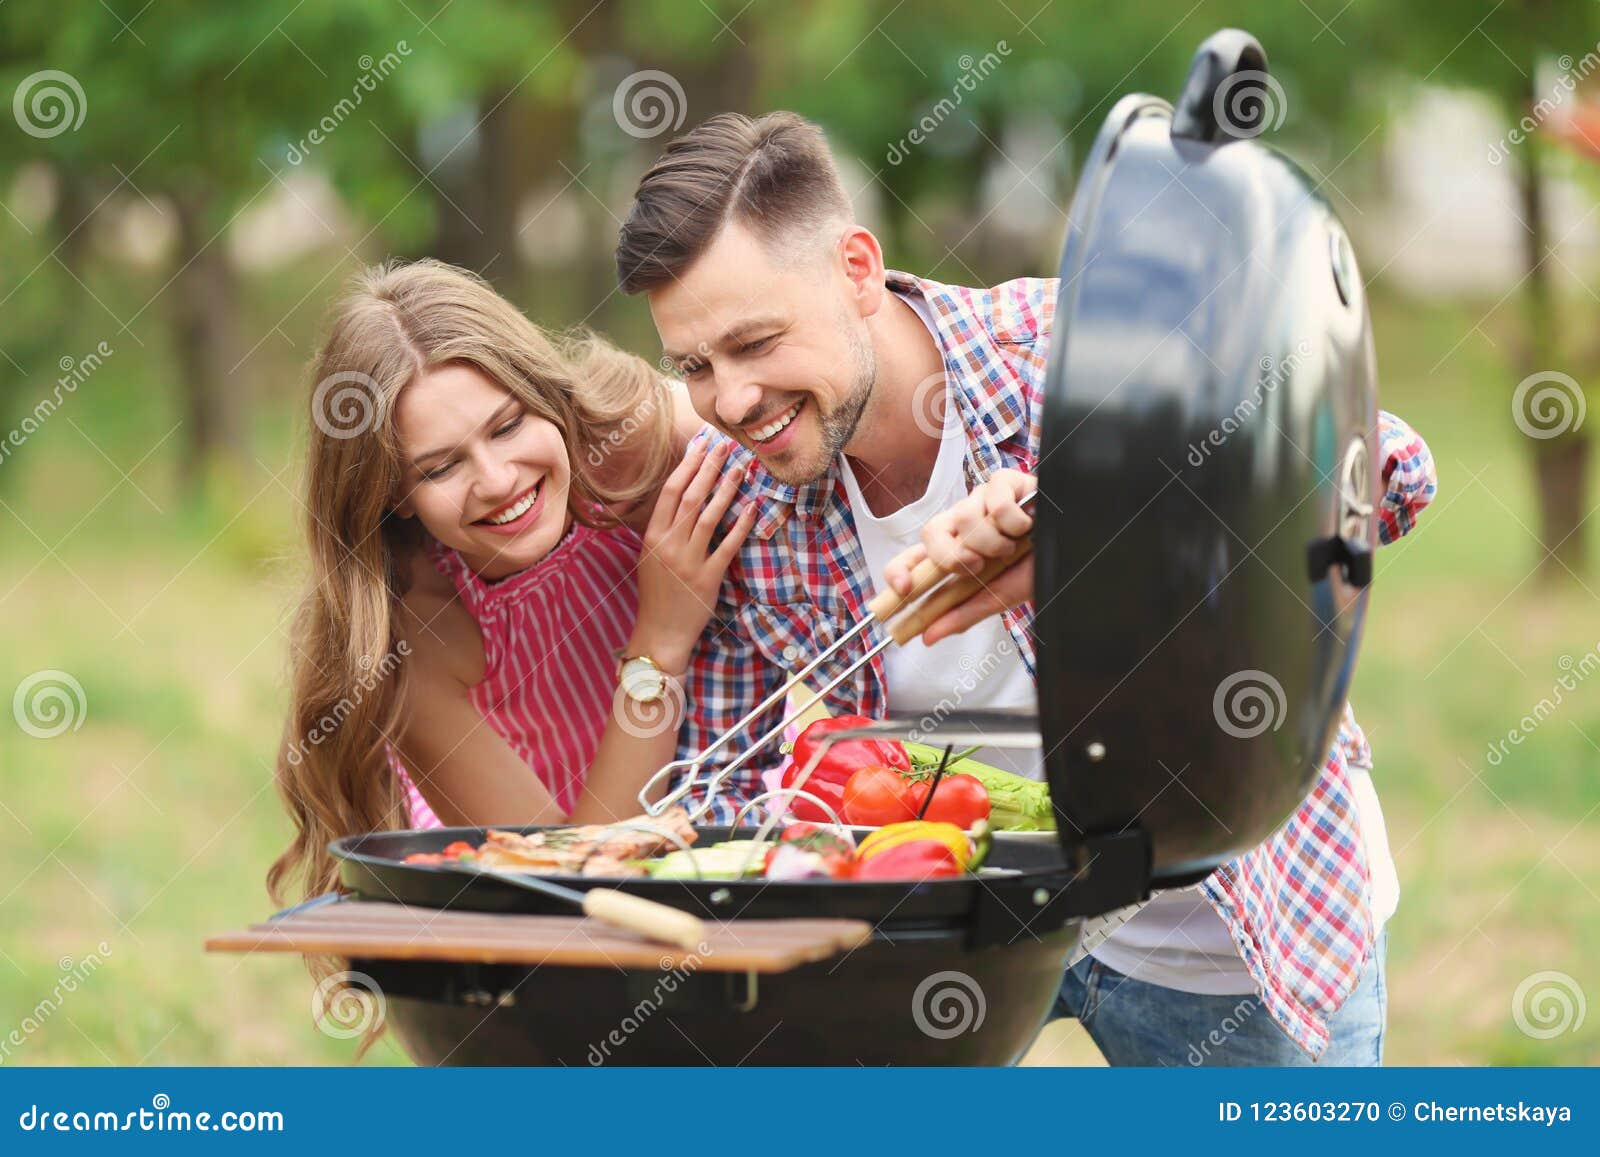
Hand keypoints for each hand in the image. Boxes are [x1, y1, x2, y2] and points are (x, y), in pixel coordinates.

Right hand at [632, 439, 756, 670]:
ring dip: (727, 489)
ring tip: (741, 469)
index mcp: (653, 536)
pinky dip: (742, 525)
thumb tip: (681, 494)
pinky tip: (754, 507)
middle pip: (692, 497)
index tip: (702, 445)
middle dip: (710, 468)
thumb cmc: (657, 593)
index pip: (671, 491)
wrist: (660, 632)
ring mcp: (689, 561)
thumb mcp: (651, 555)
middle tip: (726, 446)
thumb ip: (664, 527)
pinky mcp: (708, 578)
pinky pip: (728, 545)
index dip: (688, 465)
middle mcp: (669, 544)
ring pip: (710, 516)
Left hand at [883, 467, 1034, 644]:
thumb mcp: (999, 596)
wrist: (1077, 548)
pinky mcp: (1003, 481)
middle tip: (980, 566)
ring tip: (1016, 544)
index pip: (911, 557)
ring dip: (995, 542)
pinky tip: (1029, 524)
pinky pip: (995, 502)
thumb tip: (927, 636)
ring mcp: (980, 499)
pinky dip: (1016, 521)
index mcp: (954, 550)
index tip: (904, 589)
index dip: (899, 571)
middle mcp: (961, 522)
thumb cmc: (1038, 567)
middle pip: (930, 533)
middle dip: (953, 557)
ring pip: (965, 519)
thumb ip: (963, 614)